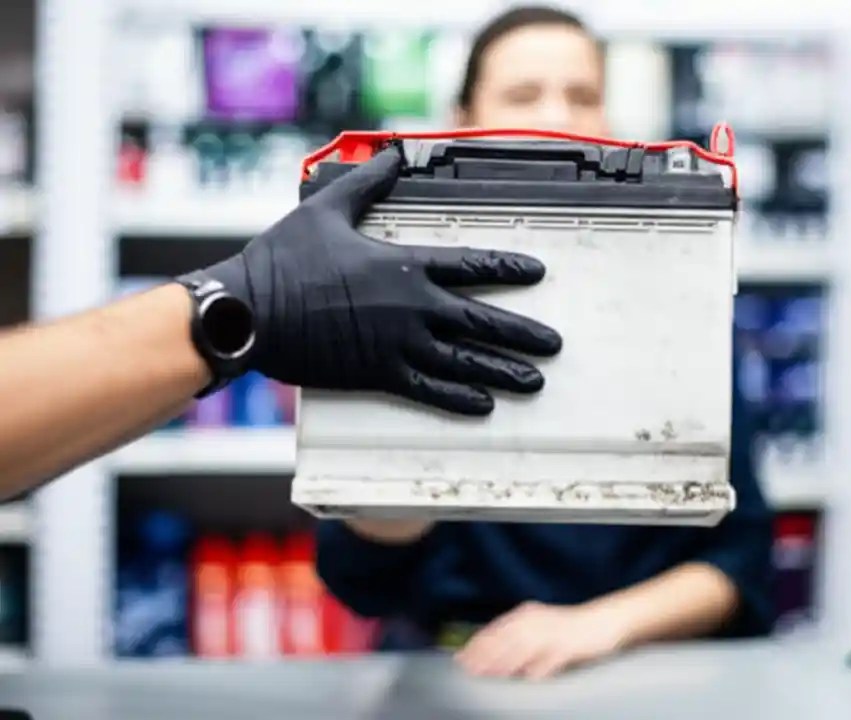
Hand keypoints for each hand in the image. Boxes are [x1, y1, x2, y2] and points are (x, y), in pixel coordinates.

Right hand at [181, 147, 561, 414]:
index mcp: (403, 265)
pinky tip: (484, 404)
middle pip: (481, 322)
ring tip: (533, 381)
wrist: (248, 312)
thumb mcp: (326, 209)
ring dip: (502, 371)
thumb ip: (366, 183)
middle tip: (553, 344)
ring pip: (464, 362)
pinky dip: (459, 398)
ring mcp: (397, 344)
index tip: (537, 273)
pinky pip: (429, 390)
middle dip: (522, 334)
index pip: (471, 265)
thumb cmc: (282, 260)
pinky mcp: (378, 374)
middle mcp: (410, 307)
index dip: (508, 269)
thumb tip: (389, 156)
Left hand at [455, 601, 627, 679]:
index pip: (496, 630)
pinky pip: (551, 658)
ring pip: (525, 647)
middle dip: (485, 655)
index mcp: (527, 615)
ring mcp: (554, 632)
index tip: (461, 659)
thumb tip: (489, 655)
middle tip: (469, 670)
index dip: (477, 645)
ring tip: (491, 675)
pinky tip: (528, 677)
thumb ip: (516, 637)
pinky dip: (539, 668)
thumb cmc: (569, 628)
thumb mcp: (539, 627)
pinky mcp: (570, 645)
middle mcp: (538, 621)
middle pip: (506, 638)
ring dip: (506, 662)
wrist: (604, 620)